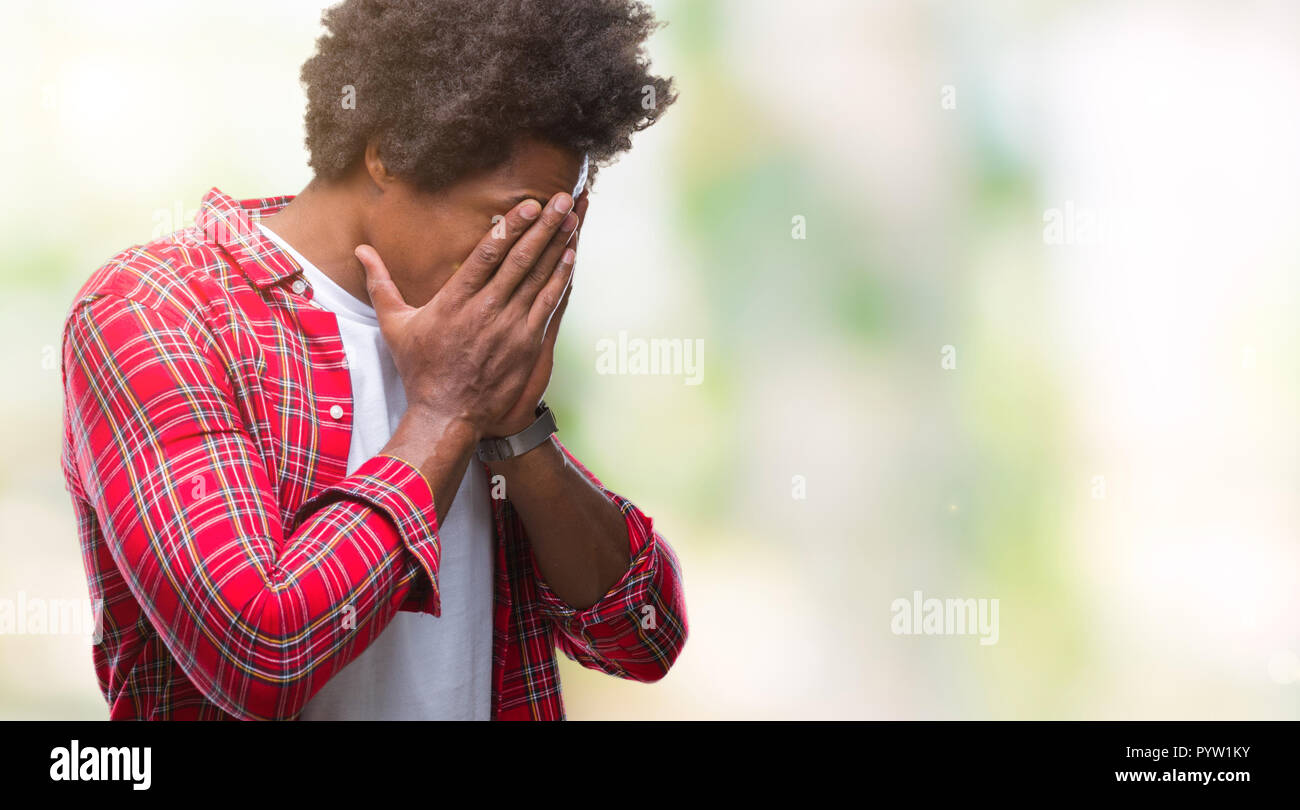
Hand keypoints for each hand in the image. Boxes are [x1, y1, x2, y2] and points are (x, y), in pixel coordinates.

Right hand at [355, 191, 579, 439]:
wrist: (447, 415)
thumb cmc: (420, 370)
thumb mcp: (394, 325)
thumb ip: (381, 284)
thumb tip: (361, 251)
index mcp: (455, 300)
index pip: (488, 254)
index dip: (511, 226)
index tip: (529, 204)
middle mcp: (485, 310)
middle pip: (520, 260)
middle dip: (543, 227)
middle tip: (562, 200)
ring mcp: (510, 328)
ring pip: (539, 278)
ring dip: (558, 246)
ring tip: (573, 219)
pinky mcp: (527, 345)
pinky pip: (548, 305)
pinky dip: (560, 280)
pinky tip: (571, 258)